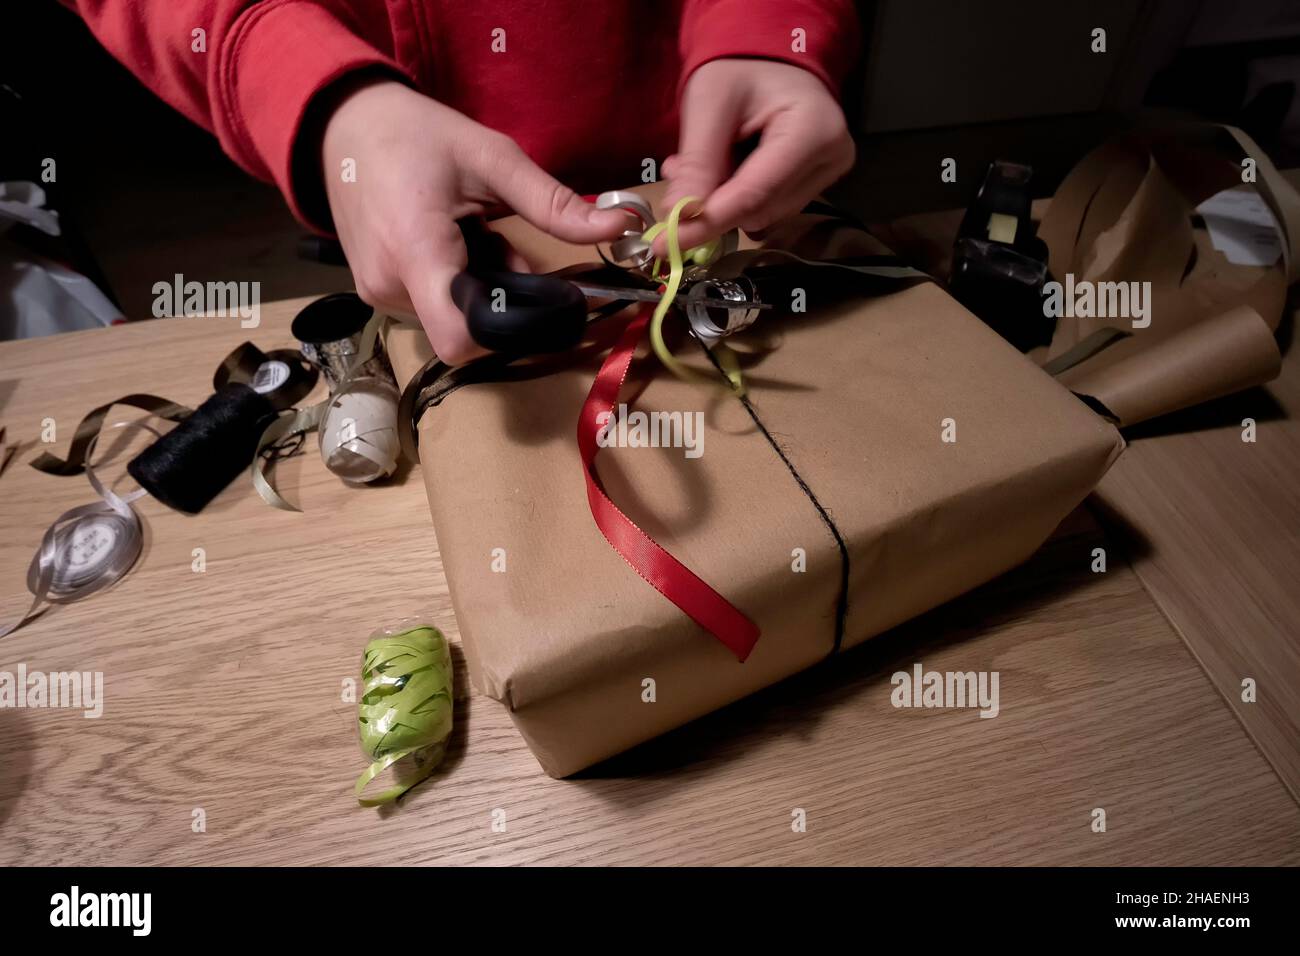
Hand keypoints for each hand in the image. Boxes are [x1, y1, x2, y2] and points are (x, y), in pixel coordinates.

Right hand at [321, 79, 628, 363]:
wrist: (341, 126)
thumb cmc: (415, 135)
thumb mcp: (492, 157)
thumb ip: (553, 203)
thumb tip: (619, 228)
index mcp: (416, 250)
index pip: (460, 339)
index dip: (506, 331)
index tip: (535, 300)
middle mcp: (389, 284)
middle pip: (466, 325)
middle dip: (500, 294)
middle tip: (502, 241)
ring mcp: (376, 293)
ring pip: (451, 316)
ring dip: (478, 286)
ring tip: (470, 232)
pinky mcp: (374, 292)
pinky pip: (430, 305)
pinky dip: (454, 282)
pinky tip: (450, 241)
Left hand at [661, 59, 855, 251]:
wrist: (769, 60)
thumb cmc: (740, 68)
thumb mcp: (709, 101)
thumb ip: (698, 161)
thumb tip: (681, 218)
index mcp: (813, 129)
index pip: (756, 192)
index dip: (710, 219)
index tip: (668, 242)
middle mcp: (832, 157)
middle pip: (760, 209)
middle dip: (714, 205)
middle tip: (678, 177)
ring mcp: (828, 173)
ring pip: (763, 215)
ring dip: (722, 202)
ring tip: (700, 164)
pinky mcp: (818, 183)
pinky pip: (769, 208)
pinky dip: (736, 199)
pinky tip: (723, 170)